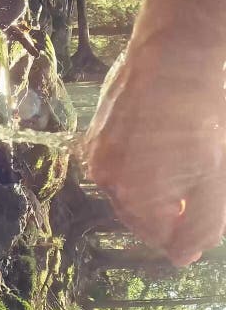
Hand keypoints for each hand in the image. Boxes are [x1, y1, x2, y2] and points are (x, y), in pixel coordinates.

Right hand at [86, 45, 225, 265]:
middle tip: (199, 178)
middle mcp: (105, 180)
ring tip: (180, 155)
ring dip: (153, 183)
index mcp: (134, 196)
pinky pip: (116, 164)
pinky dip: (138, 162)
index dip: (189, 229)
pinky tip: (160, 139)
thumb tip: (183, 257)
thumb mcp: (216, 175)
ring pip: (127, 189)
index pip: (162, 237)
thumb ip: (202, 223)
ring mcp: (96, 154)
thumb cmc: (200, 112)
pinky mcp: (94, 133)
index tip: (207, 205)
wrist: (173, 52)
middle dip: (169, 205)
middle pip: (140, 214)